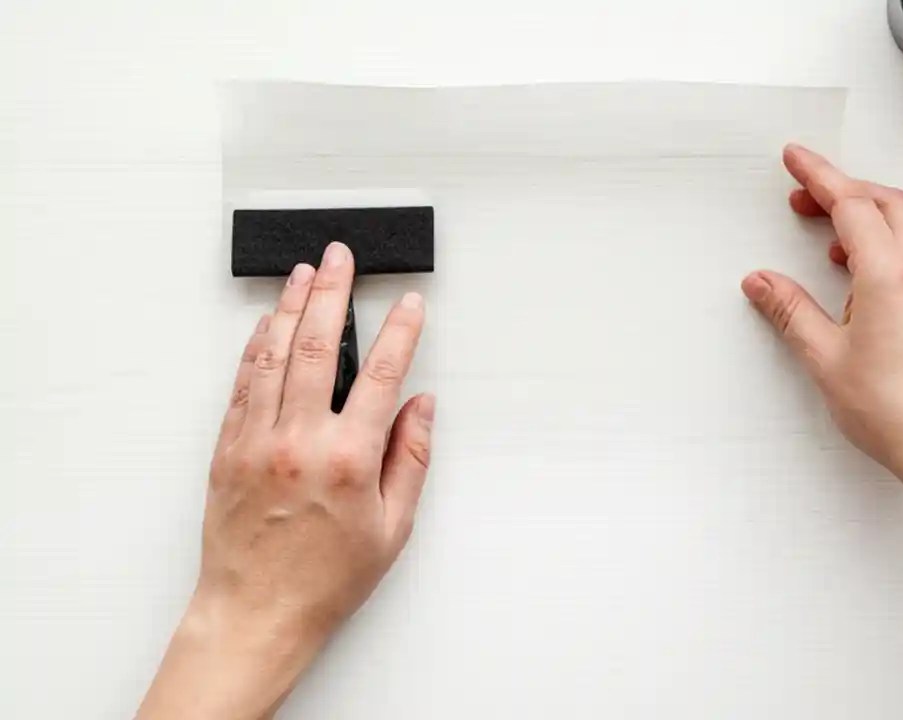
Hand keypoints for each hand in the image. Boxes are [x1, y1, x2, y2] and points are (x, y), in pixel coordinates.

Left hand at [139, 241, 433, 718]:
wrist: (255, 613)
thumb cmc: (325, 579)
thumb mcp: (393, 528)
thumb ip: (410, 459)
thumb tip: (421, 406)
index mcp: (346, 459)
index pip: (381, 374)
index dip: (399, 332)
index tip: (409, 305)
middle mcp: (298, 440)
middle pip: (318, 345)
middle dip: (332, 292)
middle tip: (340, 257)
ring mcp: (256, 440)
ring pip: (273, 354)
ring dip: (290, 307)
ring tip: (304, 273)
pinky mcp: (227, 448)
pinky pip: (242, 383)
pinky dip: (256, 347)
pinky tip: (266, 324)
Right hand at [742, 145, 902, 497]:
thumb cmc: (896, 411)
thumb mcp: (825, 359)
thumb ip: (791, 312)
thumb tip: (762, 282)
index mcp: (889, 275)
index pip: (851, 204)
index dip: (819, 176)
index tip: (794, 159)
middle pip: (883, 202)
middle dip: (840, 188)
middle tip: (802, 193)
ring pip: (902, 225)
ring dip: (863, 214)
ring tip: (824, 230)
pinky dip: (882, 241)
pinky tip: (857, 272)